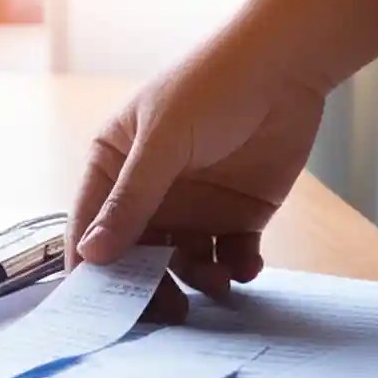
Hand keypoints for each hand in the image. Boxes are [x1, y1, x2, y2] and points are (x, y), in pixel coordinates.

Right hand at [66, 42, 325, 318]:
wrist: (287, 65)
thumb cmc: (212, 85)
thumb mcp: (162, 142)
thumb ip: (130, 202)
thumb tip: (90, 254)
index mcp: (115, 165)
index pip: (91, 224)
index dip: (91, 267)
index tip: (100, 308)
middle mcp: (150, 192)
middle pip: (136, 254)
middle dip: (149, 284)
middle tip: (168, 311)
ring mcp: (194, 206)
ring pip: (184, 263)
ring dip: (199, 279)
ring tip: (220, 280)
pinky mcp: (238, 215)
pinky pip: (229, 255)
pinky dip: (236, 267)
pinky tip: (245, 264)